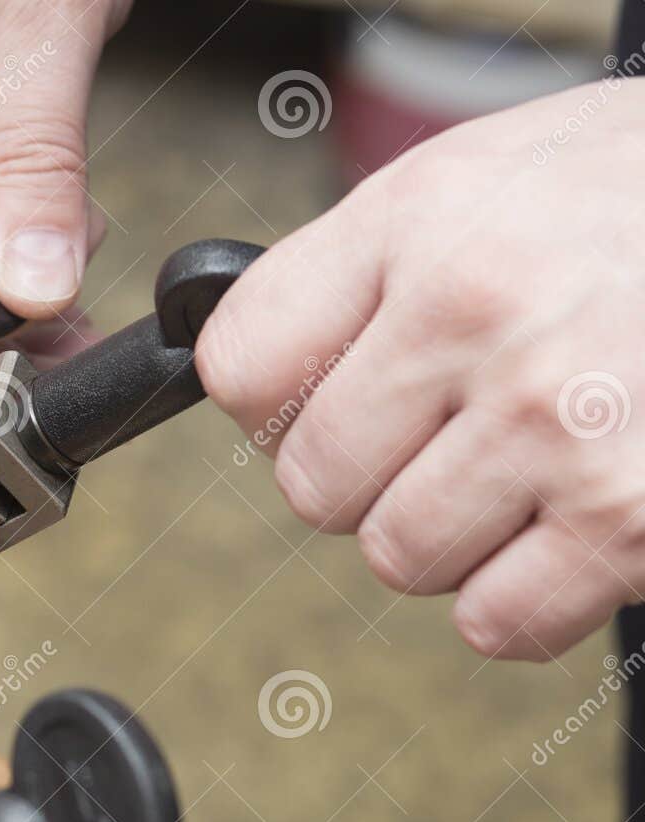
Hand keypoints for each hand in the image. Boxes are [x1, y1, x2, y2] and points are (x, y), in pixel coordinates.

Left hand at [196, 81, 644, 660]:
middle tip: (449, 433)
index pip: (241, 368)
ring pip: (397, 557)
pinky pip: (496, 622)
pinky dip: (524, 597)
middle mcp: (483, 317)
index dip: (276, 403)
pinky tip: (573, 526)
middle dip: (370, 475)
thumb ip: (358, 275)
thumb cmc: (644, 200)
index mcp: (425, 223)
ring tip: (530, 464)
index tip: (326, 400)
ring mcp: (560, 426)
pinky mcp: (632, 524)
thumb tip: (243, 380)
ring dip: (450, 534)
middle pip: (314, 485)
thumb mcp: (486, 177)